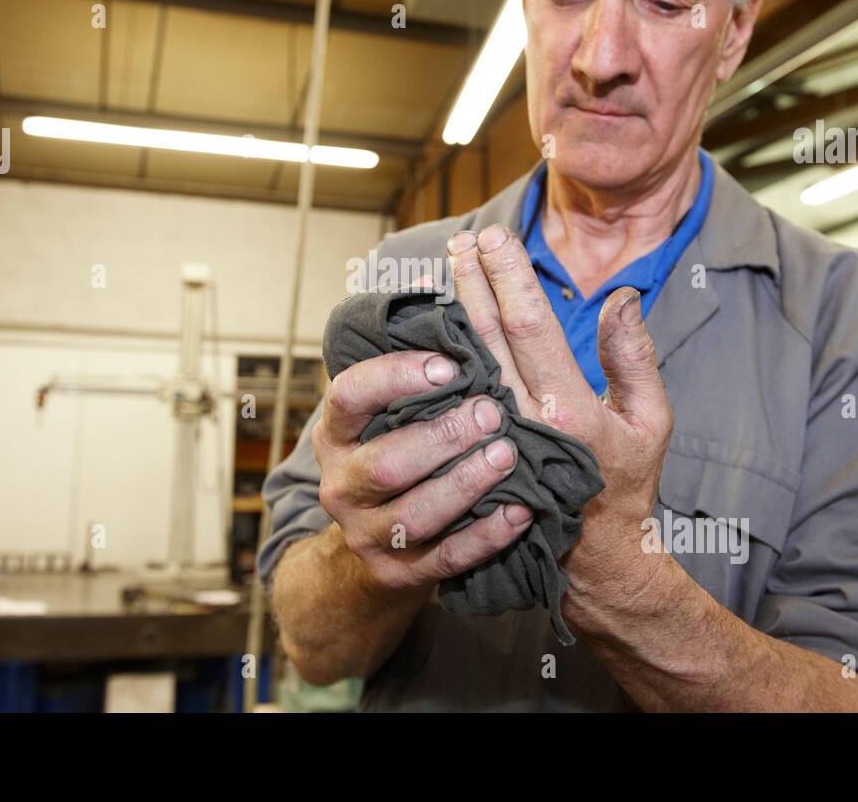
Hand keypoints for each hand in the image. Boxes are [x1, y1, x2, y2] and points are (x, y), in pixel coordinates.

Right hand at [314, 350, 533, 590]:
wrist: (372, 548)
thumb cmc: (395, 454)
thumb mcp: (384, 412)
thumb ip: (408, 361)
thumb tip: (431, 283)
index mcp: (337, 434)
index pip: (349, 397)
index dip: (395, 378)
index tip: (448, 365)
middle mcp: (341, 485)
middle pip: (387, 464)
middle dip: (443, 437)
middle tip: (492, 412)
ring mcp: (367, 535)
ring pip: (416, 515)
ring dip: (466, 484)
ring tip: (507, 455)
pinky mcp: (399, 574)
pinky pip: (446, 559)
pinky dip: (486, 536)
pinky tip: (520, 512)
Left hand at [446, 225, 675, 618]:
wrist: (595, 563)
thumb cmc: (629, 485)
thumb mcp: (651, 422)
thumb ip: (635, 358)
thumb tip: (621, 297)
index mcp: (569, 409)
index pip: (529, 325)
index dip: (508, 276)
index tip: (495, 237)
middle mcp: (523, 423)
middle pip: (485, 337)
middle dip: (471, 282)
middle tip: (462, 241)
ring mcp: (492, 443)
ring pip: (460, 366)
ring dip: (451, 314)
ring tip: (444, 270)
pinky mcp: (473, 459)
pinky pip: (446, 405)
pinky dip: (437, 364)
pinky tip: (431, 331)